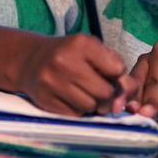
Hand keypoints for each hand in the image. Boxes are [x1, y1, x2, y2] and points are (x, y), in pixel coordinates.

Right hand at [17, 33, 135, 115]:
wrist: (30, 59)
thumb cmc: (69, 55)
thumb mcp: (92, 51)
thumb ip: (116, 70)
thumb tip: (126, 99)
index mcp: (80, 43)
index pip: (117, 70)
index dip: (116, 76)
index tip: (107, 72)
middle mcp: (64, 60)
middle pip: (105, 92)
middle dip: (107, 95)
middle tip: (98, 89)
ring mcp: (52, 80)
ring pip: (90, 106)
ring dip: (92, 104)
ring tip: (83, 93)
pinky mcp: (44, 98)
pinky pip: (75, 114)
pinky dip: (77, 110)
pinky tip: (70, 98)